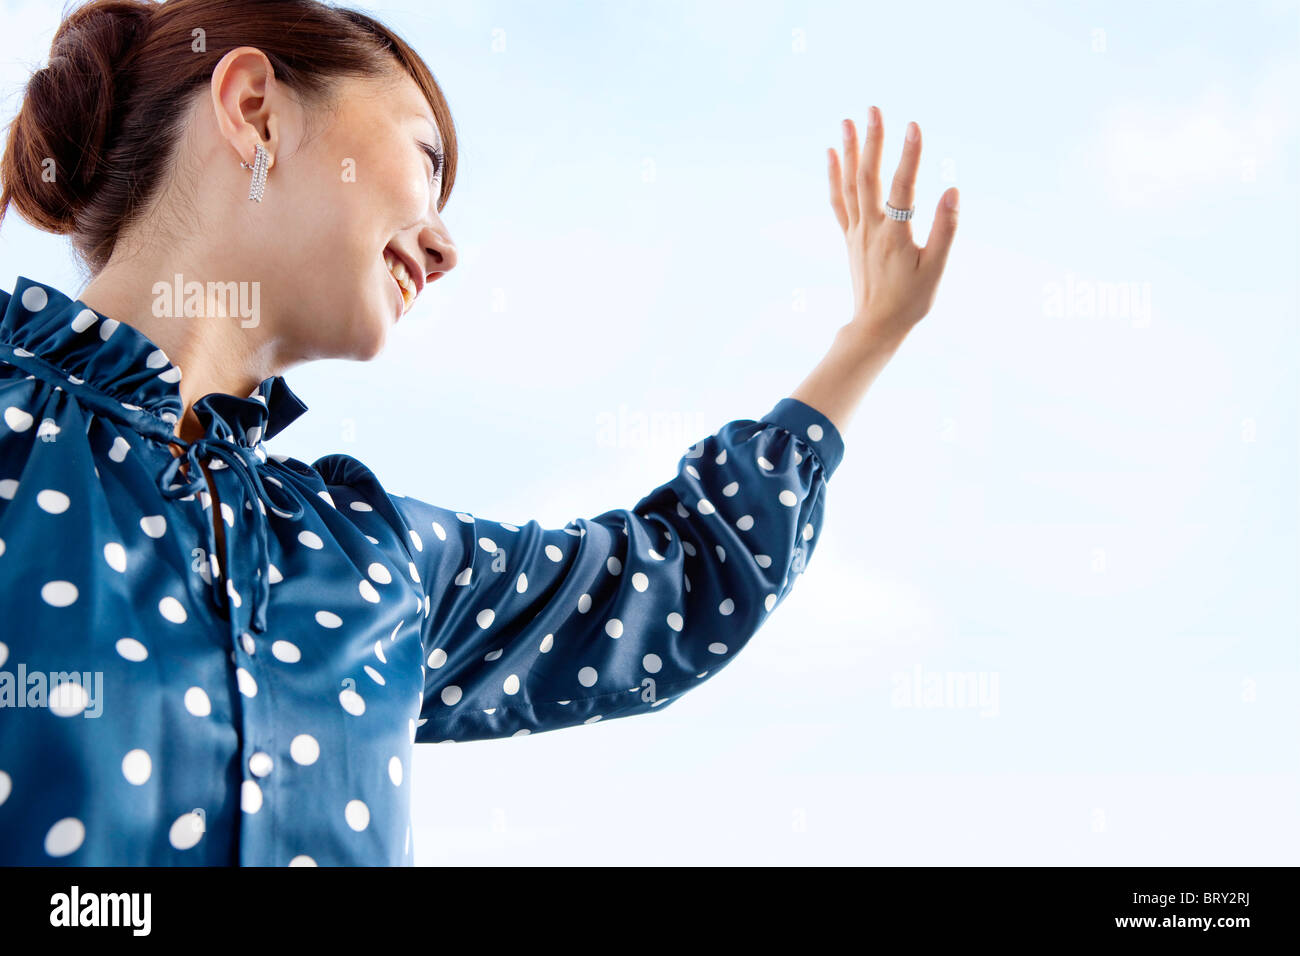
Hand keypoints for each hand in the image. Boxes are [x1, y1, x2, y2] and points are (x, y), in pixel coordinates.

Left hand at [827, 108, 958, 344]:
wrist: (876, 327)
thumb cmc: (911, 301)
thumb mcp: (936, 269)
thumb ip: (945, 229)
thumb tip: (952, 190)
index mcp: (894, 235)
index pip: (903, 187)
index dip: (909, 155)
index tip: (913, 124)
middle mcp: (870, 228)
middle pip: (869, 177)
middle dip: (872, 140)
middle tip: (873, 107)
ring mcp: (856, 231)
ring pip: (850, 185)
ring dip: (849, 151)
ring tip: (847, 120)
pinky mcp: (849, 237)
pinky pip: (838, 201)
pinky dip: (834, 176)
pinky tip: (831, 154)